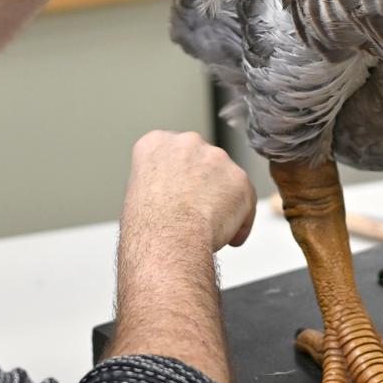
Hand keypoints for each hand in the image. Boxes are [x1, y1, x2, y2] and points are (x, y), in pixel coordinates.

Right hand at [123, 130, 256, 251]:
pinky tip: (228, 238)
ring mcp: (216, 158)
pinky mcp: (240, 179)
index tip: (180, 192)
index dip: (179, 176)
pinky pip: (245, 200)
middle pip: (202, 160)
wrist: (168, 240)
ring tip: (209, 227)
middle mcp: (188, 142)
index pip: (173, 152)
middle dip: (202, 183)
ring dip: (222, 200)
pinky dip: (239, 220)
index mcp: (157, 142)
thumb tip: (171, 192)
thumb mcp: (137, 191)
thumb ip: (159, 180)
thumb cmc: (148, 225)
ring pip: (225, 179)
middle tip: (195, 210)